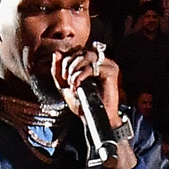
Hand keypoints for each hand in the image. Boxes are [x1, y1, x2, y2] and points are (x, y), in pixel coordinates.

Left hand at [52, 48, 137, 168]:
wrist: (94, 118)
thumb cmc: (82, 104)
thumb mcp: (63, 86)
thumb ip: (57, 70)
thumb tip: (57, 52)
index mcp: (90, 63)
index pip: (76, 50)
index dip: (66, 60)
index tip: (63, 76)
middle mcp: (100, 62)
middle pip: (80, 50)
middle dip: (68, 64)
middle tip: (66, 79)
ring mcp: (107, 65)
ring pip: (86, 55)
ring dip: (74, 68)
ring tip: (72, 82)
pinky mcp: (111, 72)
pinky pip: (91, 67)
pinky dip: (80, 75)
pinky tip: (77, 85)